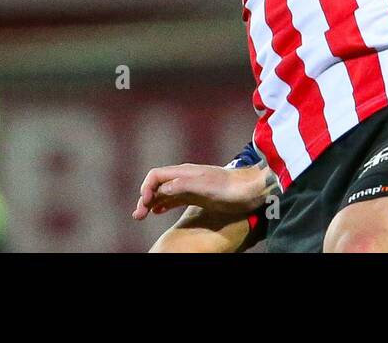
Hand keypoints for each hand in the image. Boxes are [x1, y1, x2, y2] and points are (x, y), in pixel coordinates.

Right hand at [132, 162, 268, 220]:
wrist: (250, 190)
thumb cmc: (229, 187)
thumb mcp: (205, 186)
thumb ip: (182, 185)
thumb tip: (161, 189)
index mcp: (184, 172)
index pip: (156, 176)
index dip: (146, 188)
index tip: (145, 204)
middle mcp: (184, 177)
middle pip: (157, 185)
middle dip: (145, 198)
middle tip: (138, 216)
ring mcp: (190, 186)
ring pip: (164, 193)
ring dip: (151, 203)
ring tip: (141, 216)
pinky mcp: (197, 195)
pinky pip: (174, 199)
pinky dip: (163, 204)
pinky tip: (157, 212)